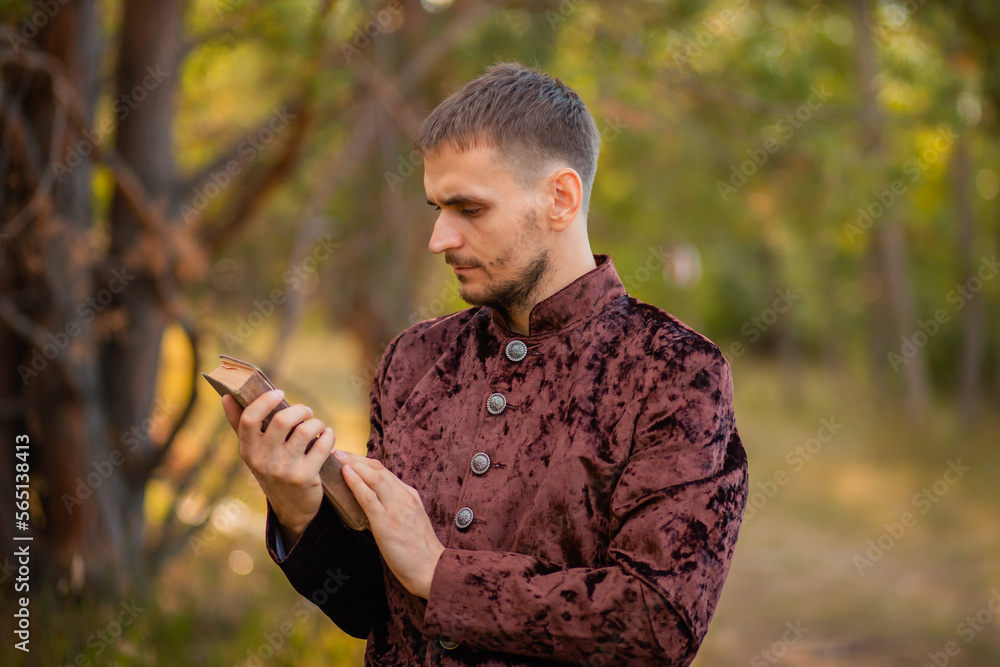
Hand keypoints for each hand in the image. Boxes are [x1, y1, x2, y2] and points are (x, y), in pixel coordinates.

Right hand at [223, 391, 334, 546]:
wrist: (292, 507)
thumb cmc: (272, 469)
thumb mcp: (253, 451)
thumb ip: (239, 424)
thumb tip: (226, 396)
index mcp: (248, 450)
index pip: (249, 419)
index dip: (265, 401)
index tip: (280, 392)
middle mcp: (263, 461)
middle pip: (282, 420)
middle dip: (300, 410)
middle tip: (306, 412)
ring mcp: (284, 470)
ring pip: (306, 431)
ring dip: (317, 422)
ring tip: (317, 425)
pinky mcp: (304, 477)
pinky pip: (322, 445)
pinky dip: (328, 436)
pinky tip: (327, 436)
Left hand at [333, 450, 444, 598]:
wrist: (432, 569)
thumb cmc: (418, 551)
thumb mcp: (410, 522)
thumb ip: (396, 509)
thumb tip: (374, 505)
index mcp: (410, 496)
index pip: (385, 473)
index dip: (365, 463)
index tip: (349, 458)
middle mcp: (405, 497)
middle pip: (378, 470)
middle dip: (356, 458)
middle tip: (337, 451)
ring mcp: (397, 508)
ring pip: (374, 478)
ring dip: (353, 464)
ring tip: (337, 456)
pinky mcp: (387, 523)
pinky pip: (369, 497)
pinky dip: (356, 483)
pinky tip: (345, 474)